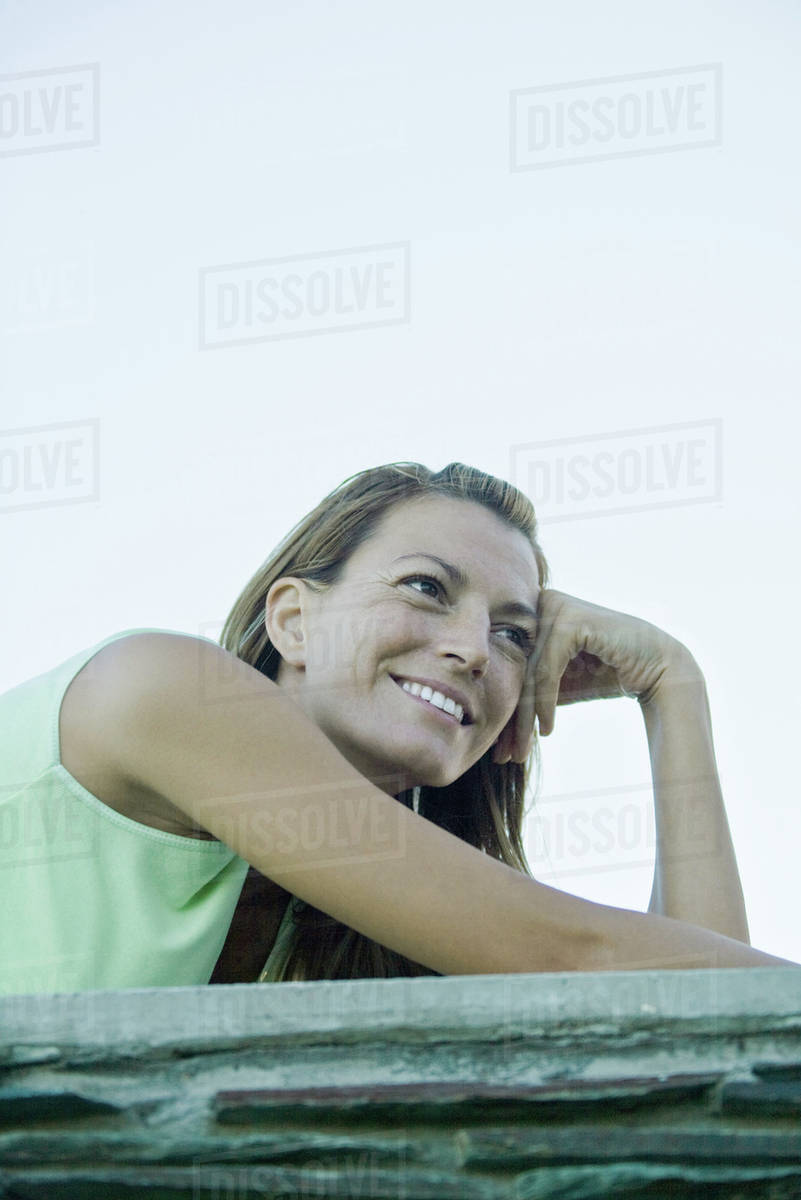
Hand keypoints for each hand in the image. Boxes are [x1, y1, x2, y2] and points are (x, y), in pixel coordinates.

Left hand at [492, 588, 687, 763]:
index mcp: (537, 610)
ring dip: (525, 719)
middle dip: (512, 718)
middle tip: (505, 755)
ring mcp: (555, 607)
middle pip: (519, 670)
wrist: (658, 668)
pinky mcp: (569, 620)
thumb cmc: (608, 673)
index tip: (501, 746)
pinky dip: (545, 703)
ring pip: (530, 673)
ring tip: (521, 752)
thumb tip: (493, 717)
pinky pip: (548, 670)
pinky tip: (547, 730)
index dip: (507, 708)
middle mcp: (543, 602)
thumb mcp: (561, 683)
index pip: (515, 665)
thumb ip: (531, 690)